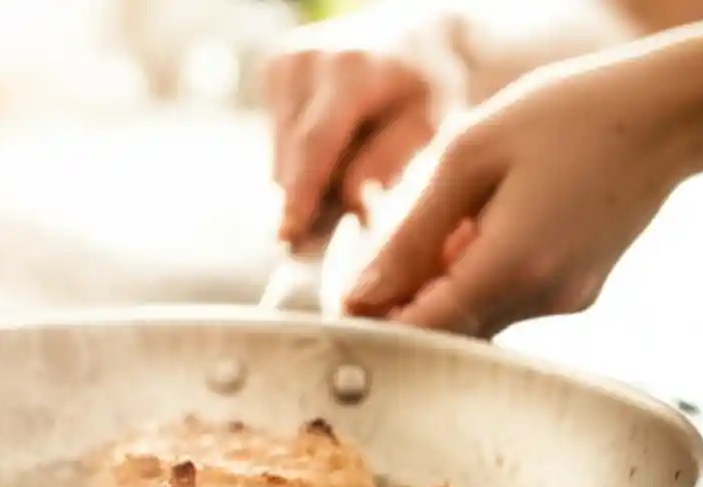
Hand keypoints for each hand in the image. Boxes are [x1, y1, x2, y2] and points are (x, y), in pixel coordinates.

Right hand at [263, 5, 465, 250]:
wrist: (412, 36)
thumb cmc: (428, 86)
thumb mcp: (429, 124)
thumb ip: (389, 162)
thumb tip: (349, 203)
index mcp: (351, 69)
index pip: (314, 144)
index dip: (300, 194)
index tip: (288, 235)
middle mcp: (307, 59)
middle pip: (293, 154)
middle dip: (307, 196)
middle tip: (327, 230)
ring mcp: (285, 61)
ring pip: (281, 151)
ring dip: (306, 177)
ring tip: (345, 171)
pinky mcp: (273, 69)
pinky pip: (278, 139)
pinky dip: (302, 157)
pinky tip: (334, 147)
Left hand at [343, 49, 702, 336]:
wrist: (669, 112)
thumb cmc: (566, 115)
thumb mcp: (469, 158)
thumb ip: (411, 236)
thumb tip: (361, 297)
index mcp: (512, 267)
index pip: (421, 331)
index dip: (374, 324)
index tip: (345, 301)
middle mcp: (543, 300)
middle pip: (445, 331)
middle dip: (404, 301)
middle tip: (385, 249)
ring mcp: (566, 301)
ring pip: (474, 318)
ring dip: (442, 284)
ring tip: (454, 216)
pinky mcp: (577, 293)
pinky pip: (506, 301)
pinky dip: (477, 276)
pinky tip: (486, 222)